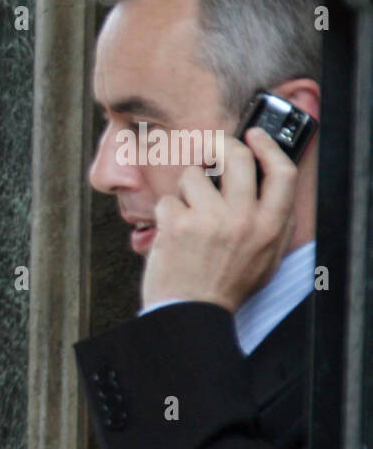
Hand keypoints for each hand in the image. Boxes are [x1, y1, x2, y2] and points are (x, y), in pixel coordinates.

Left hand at [141, 128, 297, 312]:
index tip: (255, 135)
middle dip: (219, 145)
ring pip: (194, 176)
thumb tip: (268, 178)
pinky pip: (169, 199)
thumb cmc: (226, 285)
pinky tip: (172, 234)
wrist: (192, 313)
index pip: (281, 172)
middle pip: (237, 157)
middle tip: (209, 148)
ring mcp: (210, 220)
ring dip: (186, 189)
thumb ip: (272, 218)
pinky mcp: (178, 224)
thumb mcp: (267, 256)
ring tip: (187, 215)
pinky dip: (167, 213)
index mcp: (271, 226)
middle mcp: (244, 219)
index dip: (267, 146)